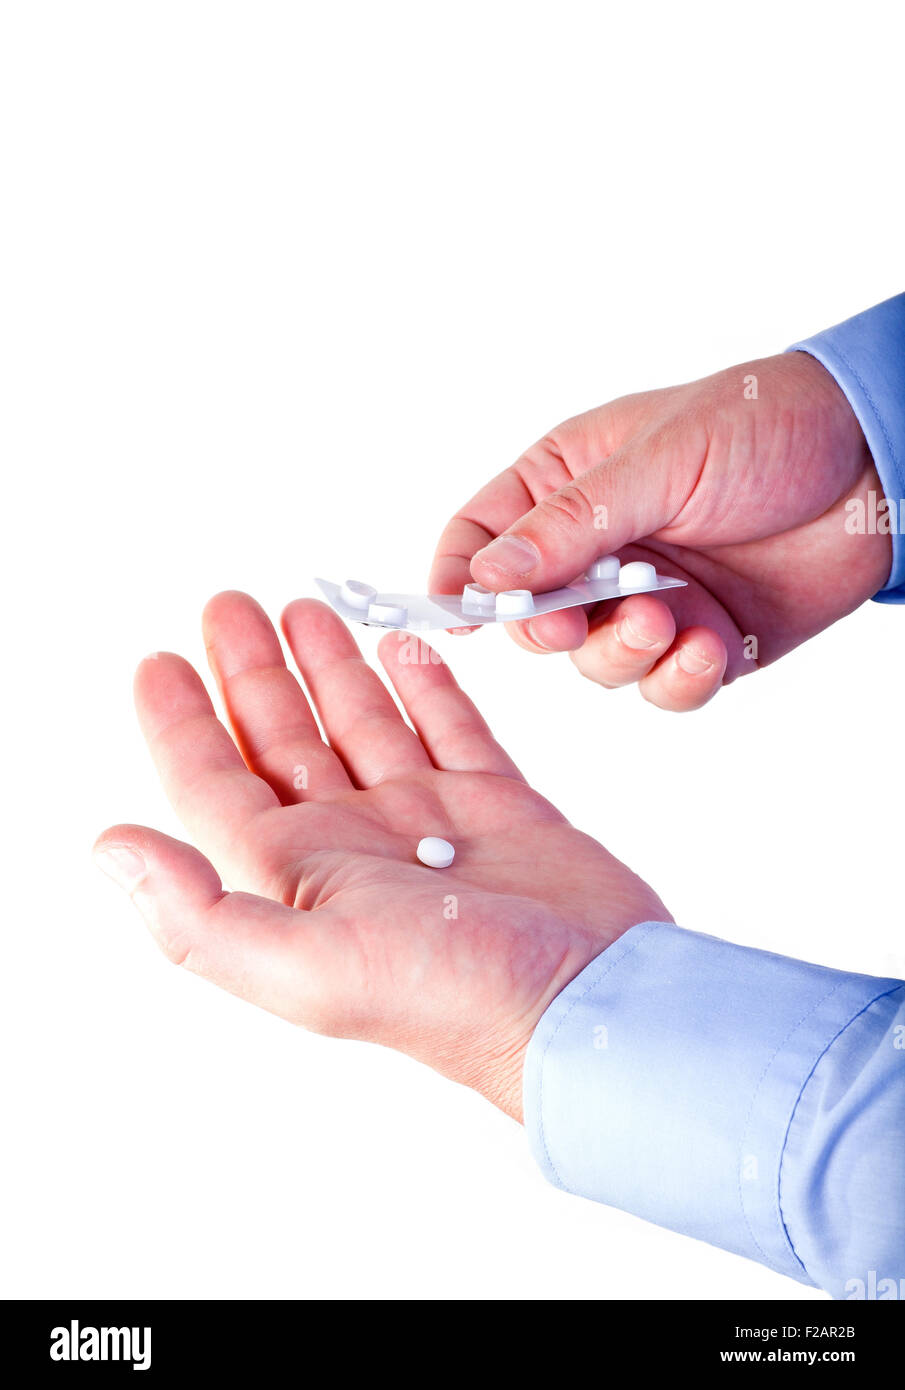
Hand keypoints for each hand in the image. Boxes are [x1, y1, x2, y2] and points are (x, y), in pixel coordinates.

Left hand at [94, 593, 667, 1119]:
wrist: (593, 1004)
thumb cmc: (457, 1001)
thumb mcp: (307, 966)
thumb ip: (199, 913)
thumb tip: (111, 850)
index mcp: (300, 877)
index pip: (217, 785)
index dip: (181, 724)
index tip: (158, 663)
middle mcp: (356, 847)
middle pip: (284, 741)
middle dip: (252, 672)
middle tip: (228, 606)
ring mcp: (429, 823)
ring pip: (363, 724)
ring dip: (330, 667)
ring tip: (305, 607)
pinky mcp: (497, 808)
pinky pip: (450, 729)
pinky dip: (425, 687)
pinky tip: (401, 651)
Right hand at [430, 352, 890, 710]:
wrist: (876, 463)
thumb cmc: (763, 424)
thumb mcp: (659, 459)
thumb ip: (572, 524)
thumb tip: (487, 578)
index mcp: (566, 483)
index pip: (481, 537)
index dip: (459, 579)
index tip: (461, 616)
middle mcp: (598, 547)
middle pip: (529, 615)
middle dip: (548, 626)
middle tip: (572, 620)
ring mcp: (647, 597)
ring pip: (594, 661)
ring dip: (621, 651)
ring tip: (664, 617)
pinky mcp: (699, 640)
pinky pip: (662, 686)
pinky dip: (676, 677)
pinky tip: (707, 645)